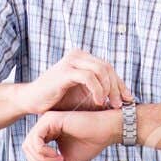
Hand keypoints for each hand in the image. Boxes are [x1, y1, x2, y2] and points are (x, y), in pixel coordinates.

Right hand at [15, 49, 134, 115]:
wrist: (32, 101)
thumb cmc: (58, 100)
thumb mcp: (83, 96)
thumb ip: (100, 92)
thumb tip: (124, 99)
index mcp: (82, 58)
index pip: (108, 68)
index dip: (121, 84)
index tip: (129, 100)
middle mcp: (77, 55)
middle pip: (107, 67)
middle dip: (117, 87)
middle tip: (120, 105)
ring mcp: (71, 61)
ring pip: (101, 70)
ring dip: (109, 89)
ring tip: (110, 105)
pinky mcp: (65, 71)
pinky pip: (89, 77)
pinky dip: (98, 89)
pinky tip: (99, 102)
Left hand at [23, 108, 121, 160]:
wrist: (105, 131)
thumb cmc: (89, 143)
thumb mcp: (66, 160)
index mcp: (47, 133)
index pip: (30, 151)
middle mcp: (44, 125)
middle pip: (26, 148)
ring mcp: (46, 121)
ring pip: (28, 144)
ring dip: (42, 159)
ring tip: (58, 160)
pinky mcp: (50, 119)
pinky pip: (36, 139)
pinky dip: (43, 152)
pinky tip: (57, 155)